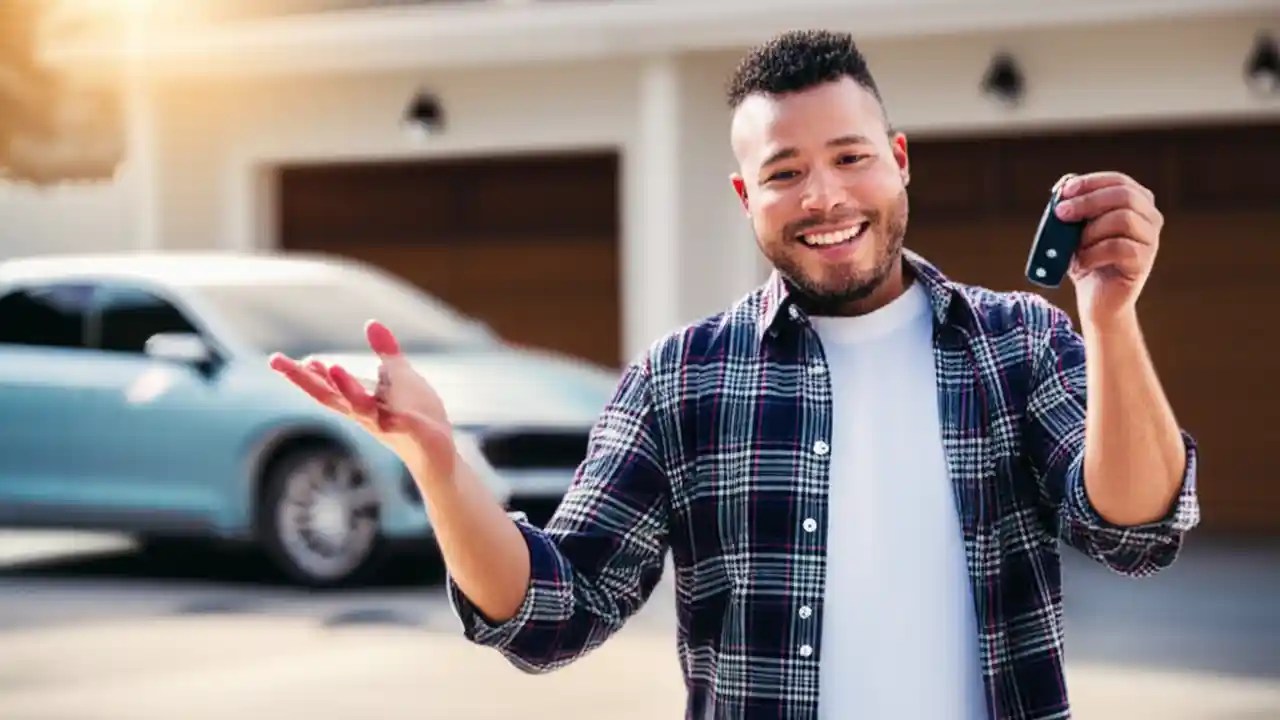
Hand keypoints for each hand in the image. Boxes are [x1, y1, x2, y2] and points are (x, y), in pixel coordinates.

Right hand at [268, 320, 456, 479]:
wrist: (438, 452)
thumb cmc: (417, 415)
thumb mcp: (400, 377)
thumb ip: (386, 352)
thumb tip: (370, 322)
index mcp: (360, 401)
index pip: (325, 386)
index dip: (302, 374)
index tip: (277, 359)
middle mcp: (366, 414)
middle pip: (329, 397)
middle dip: (303, 379)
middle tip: (275, 361)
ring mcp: (387, 424)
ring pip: (362, 408)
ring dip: (347, 388)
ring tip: (333, 367)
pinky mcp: (412, 430)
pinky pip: (401, 422)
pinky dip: (395, 415)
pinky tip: (395, 409)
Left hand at [1054, 171, 1163, 326]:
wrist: (1097, 299)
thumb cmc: (1086, 258)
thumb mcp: (1075, 228)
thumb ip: (1073, 205)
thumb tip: (1063, 185)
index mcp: (1137, 202)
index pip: (1118, 181)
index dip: (1091, 183)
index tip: (1064, 191)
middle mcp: (1150, 217)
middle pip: (1124, 195)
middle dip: (1088, 201)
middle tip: (1061, 214)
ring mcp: (1151, 239)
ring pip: (1123, 219)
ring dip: (1090, 231)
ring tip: (1076, 248)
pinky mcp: (1144, 261)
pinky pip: (1119, 247)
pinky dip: (1093, 253)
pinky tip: (1082, 264)